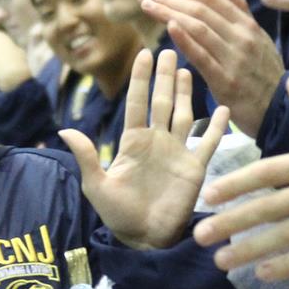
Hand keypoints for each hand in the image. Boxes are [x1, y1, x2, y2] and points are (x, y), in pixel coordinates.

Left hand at [60, 49, 226, 249]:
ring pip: (184, 114)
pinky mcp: (195, 168)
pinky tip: (224, 109)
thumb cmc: (117, 214)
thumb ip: (86, 156)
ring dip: (186, 93)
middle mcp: (156, 141)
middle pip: (162, 102)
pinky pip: (207, 142)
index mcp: (132, 142)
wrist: (143, 238)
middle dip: (164, 77)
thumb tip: (64, 129)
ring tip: (187, 70)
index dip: (140, 79)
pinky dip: (216, 126)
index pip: (137, 103)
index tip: (143, 54)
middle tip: (169, 50)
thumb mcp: (96, 185)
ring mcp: (177, 152)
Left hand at [140, 0, 283, 136]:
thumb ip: (239, 9)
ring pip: (199, 28)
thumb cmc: (264, 72)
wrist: (279, 109)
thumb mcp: (258, 37)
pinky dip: (185, 40)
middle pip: (201, 10)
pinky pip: (203, 57)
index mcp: (247, 25)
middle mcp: (241, 37)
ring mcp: (234, 58)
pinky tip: (168, 27)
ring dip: (169, 13)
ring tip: (147, 6)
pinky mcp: (226, 81)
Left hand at [194, 77, 288, 279]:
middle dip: (232, 221)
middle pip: (271, 207)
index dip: (237, 182)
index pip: (271, 170)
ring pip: (288, 236)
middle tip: (198, 234)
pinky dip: (288, 265)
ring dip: (252, 250)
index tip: (209, 193)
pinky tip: (263, 273)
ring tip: (221, 260)